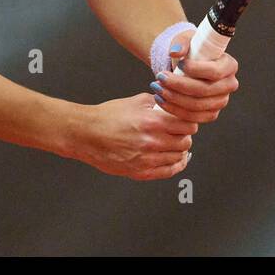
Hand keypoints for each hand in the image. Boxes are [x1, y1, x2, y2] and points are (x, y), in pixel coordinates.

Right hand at [76, 94, 197, 179]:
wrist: (85, 134)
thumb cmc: (106, 117)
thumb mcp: (134, 101)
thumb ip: (156, 102)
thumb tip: (170, 103)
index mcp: (152, 122)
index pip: (187, 125)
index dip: (189, 121)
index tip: (186, 120)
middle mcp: (151, 142)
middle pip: (185, 142)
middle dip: (185, 135)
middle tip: (180, 131)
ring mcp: (146, 160)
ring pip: (178, 157)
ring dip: (179, 150)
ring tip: (174, 143)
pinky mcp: (140, 172)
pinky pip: (168, 172)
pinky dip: (176, 165)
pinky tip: (175, 159)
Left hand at [151, 29, 238, 122]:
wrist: (187, 64)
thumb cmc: (190, 49)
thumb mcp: (186, 39)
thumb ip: (180, 42)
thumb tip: (174, 51)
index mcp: (229, 65)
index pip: (215, 71)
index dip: (196, 69)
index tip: (180, 63)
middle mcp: (229, 85)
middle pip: (205, 90)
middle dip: (179, 85)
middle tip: (160, 77)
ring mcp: (221, 102)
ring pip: (197, 105)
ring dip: (174, 98)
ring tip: (157, 88)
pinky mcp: (210, 114)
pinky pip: (193, 117)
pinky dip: (174, 110)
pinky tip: (160, 100)